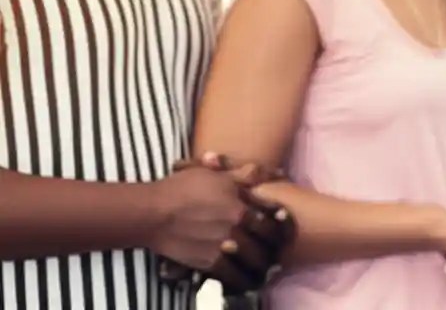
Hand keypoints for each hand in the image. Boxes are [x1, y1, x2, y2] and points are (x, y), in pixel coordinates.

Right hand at [155, 153, 293, 293]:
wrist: (152, 213)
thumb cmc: (181, 188)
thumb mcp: (214, 175)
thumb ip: (242, 176)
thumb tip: (269, 171)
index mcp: (240, 202)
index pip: (272, 214)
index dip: (282, 220)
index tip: (284, 225)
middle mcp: (237, 224)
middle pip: (268, 238)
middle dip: (276, 245)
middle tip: (278, 249)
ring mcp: (224, 244)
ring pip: (255, 259)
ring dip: (263, 265)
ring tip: (267, 268)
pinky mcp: (209, 261)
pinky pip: (233, 275)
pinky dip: (242, 280)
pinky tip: (246, 282)